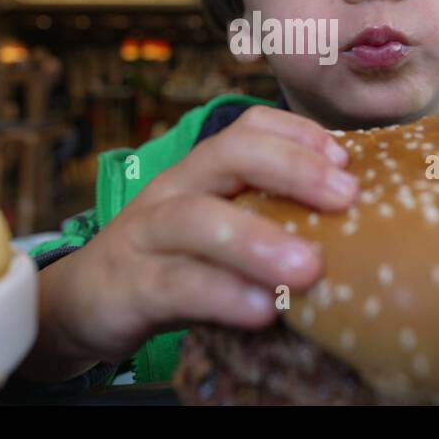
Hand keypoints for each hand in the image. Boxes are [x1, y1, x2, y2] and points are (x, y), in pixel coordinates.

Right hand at [21, 106, 357, 381]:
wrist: (82, 303)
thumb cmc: (171, 263)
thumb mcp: (217, 232)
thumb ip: (267, 220)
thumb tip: (356, 226)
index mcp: (200, 173)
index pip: (247, 128)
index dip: (299, 134)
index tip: (348, 161)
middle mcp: (173, 191)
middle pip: (227, 154)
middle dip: (291, 167)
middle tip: (346, 197)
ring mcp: (146, 236)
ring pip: (198, 219)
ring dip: (258, 240)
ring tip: (310, 267)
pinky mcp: (130, 287)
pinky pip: (176, 285)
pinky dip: (221, 295)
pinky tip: (263, 311)